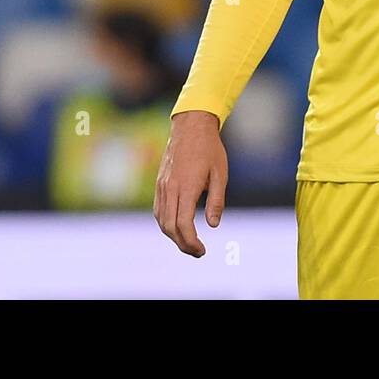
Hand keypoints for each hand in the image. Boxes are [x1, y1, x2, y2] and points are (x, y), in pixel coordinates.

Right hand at [153, 110, 227, 256]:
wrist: (191, 126)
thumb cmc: (209, 149)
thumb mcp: (220, 174)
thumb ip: (216, 200)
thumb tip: (213, 225)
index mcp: (187, 187)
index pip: (183, 224)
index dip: (191, 242)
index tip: (202, 250)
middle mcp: (170, 188)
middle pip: (170, 227)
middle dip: (182, 244)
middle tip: (198, 252)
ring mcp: (162, 186)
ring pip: (161, 220)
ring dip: (173, 236)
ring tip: (189, 243)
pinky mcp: (159, 183)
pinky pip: (158, 210)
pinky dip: (166, 223)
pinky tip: (177, 227)